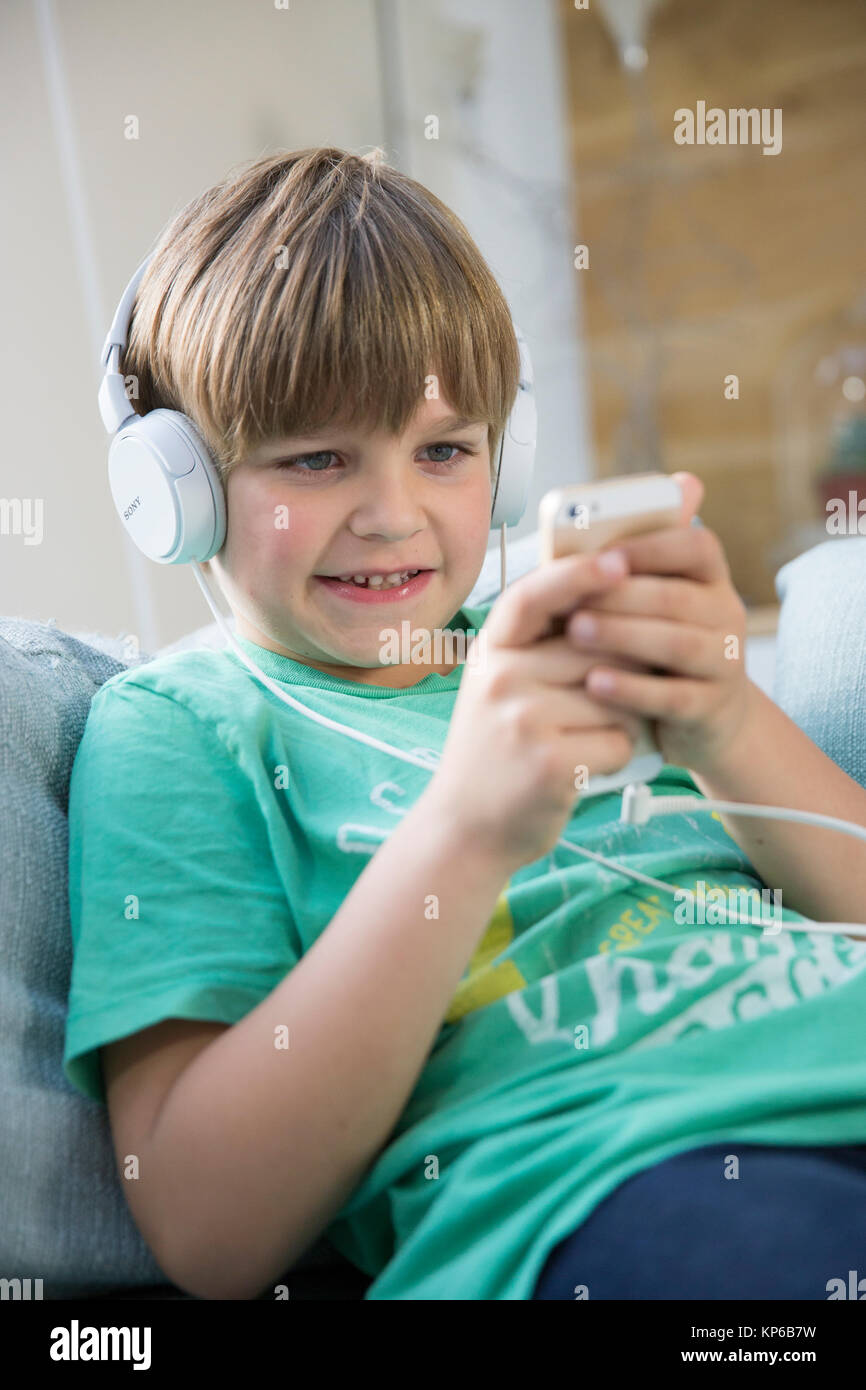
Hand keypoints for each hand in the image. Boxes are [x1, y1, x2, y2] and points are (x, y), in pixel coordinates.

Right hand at [426, 550, 646, 870]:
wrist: (467, 825)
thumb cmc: (497, 747)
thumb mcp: (500, 683)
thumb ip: (538, 643)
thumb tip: (606, 589)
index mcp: (492, 650)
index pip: (535, 594)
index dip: (577, 574)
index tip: (618, 560)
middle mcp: (501, 678)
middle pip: (597, 648)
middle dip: (628, 665)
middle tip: (626, 687)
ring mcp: (525, 721)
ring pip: (616, 696)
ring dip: (624, 717)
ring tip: (592, 736)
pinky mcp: (553, 764)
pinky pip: (620, 741)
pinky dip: (619, 756)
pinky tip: (590, 766)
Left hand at [564, 474, 753, 776]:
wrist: (701, 715)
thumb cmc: (655, 643)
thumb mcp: (649, 602)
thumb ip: (624, 568)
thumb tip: (573, 535)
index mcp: (711, 578)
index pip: (697, 546)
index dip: (650, 547)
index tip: (602, 555)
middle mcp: (727, 615)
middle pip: (678, 598)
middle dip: (620, 596)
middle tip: (571, 598)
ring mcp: (725, 663)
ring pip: (678, 645)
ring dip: (623, 636)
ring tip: (576, 632)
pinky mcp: (710, 708)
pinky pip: (674, 696)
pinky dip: (632, 689)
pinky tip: (594, 683)